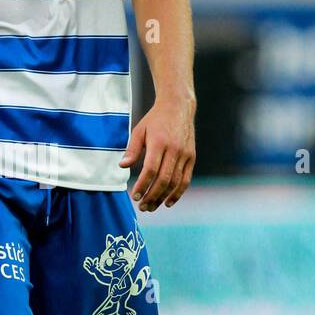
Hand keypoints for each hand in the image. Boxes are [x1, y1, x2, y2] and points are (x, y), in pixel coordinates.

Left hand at [119, 97, 194, 211]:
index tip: (135, 196)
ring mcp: (185, 154)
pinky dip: (178, 193)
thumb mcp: (139, 131)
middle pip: (164, 179)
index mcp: (159, 142)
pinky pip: (185, 179)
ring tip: (151, 207)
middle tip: (142, 207)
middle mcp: (174, 149)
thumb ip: (132, 149)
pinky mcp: (192, 157)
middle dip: (152, 196)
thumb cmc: (155, 120)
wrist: (178, 107)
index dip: (143, 185)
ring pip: (175, 182)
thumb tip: (122, 166)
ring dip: (163, 198)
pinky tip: (168, 202)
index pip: (151, 170)